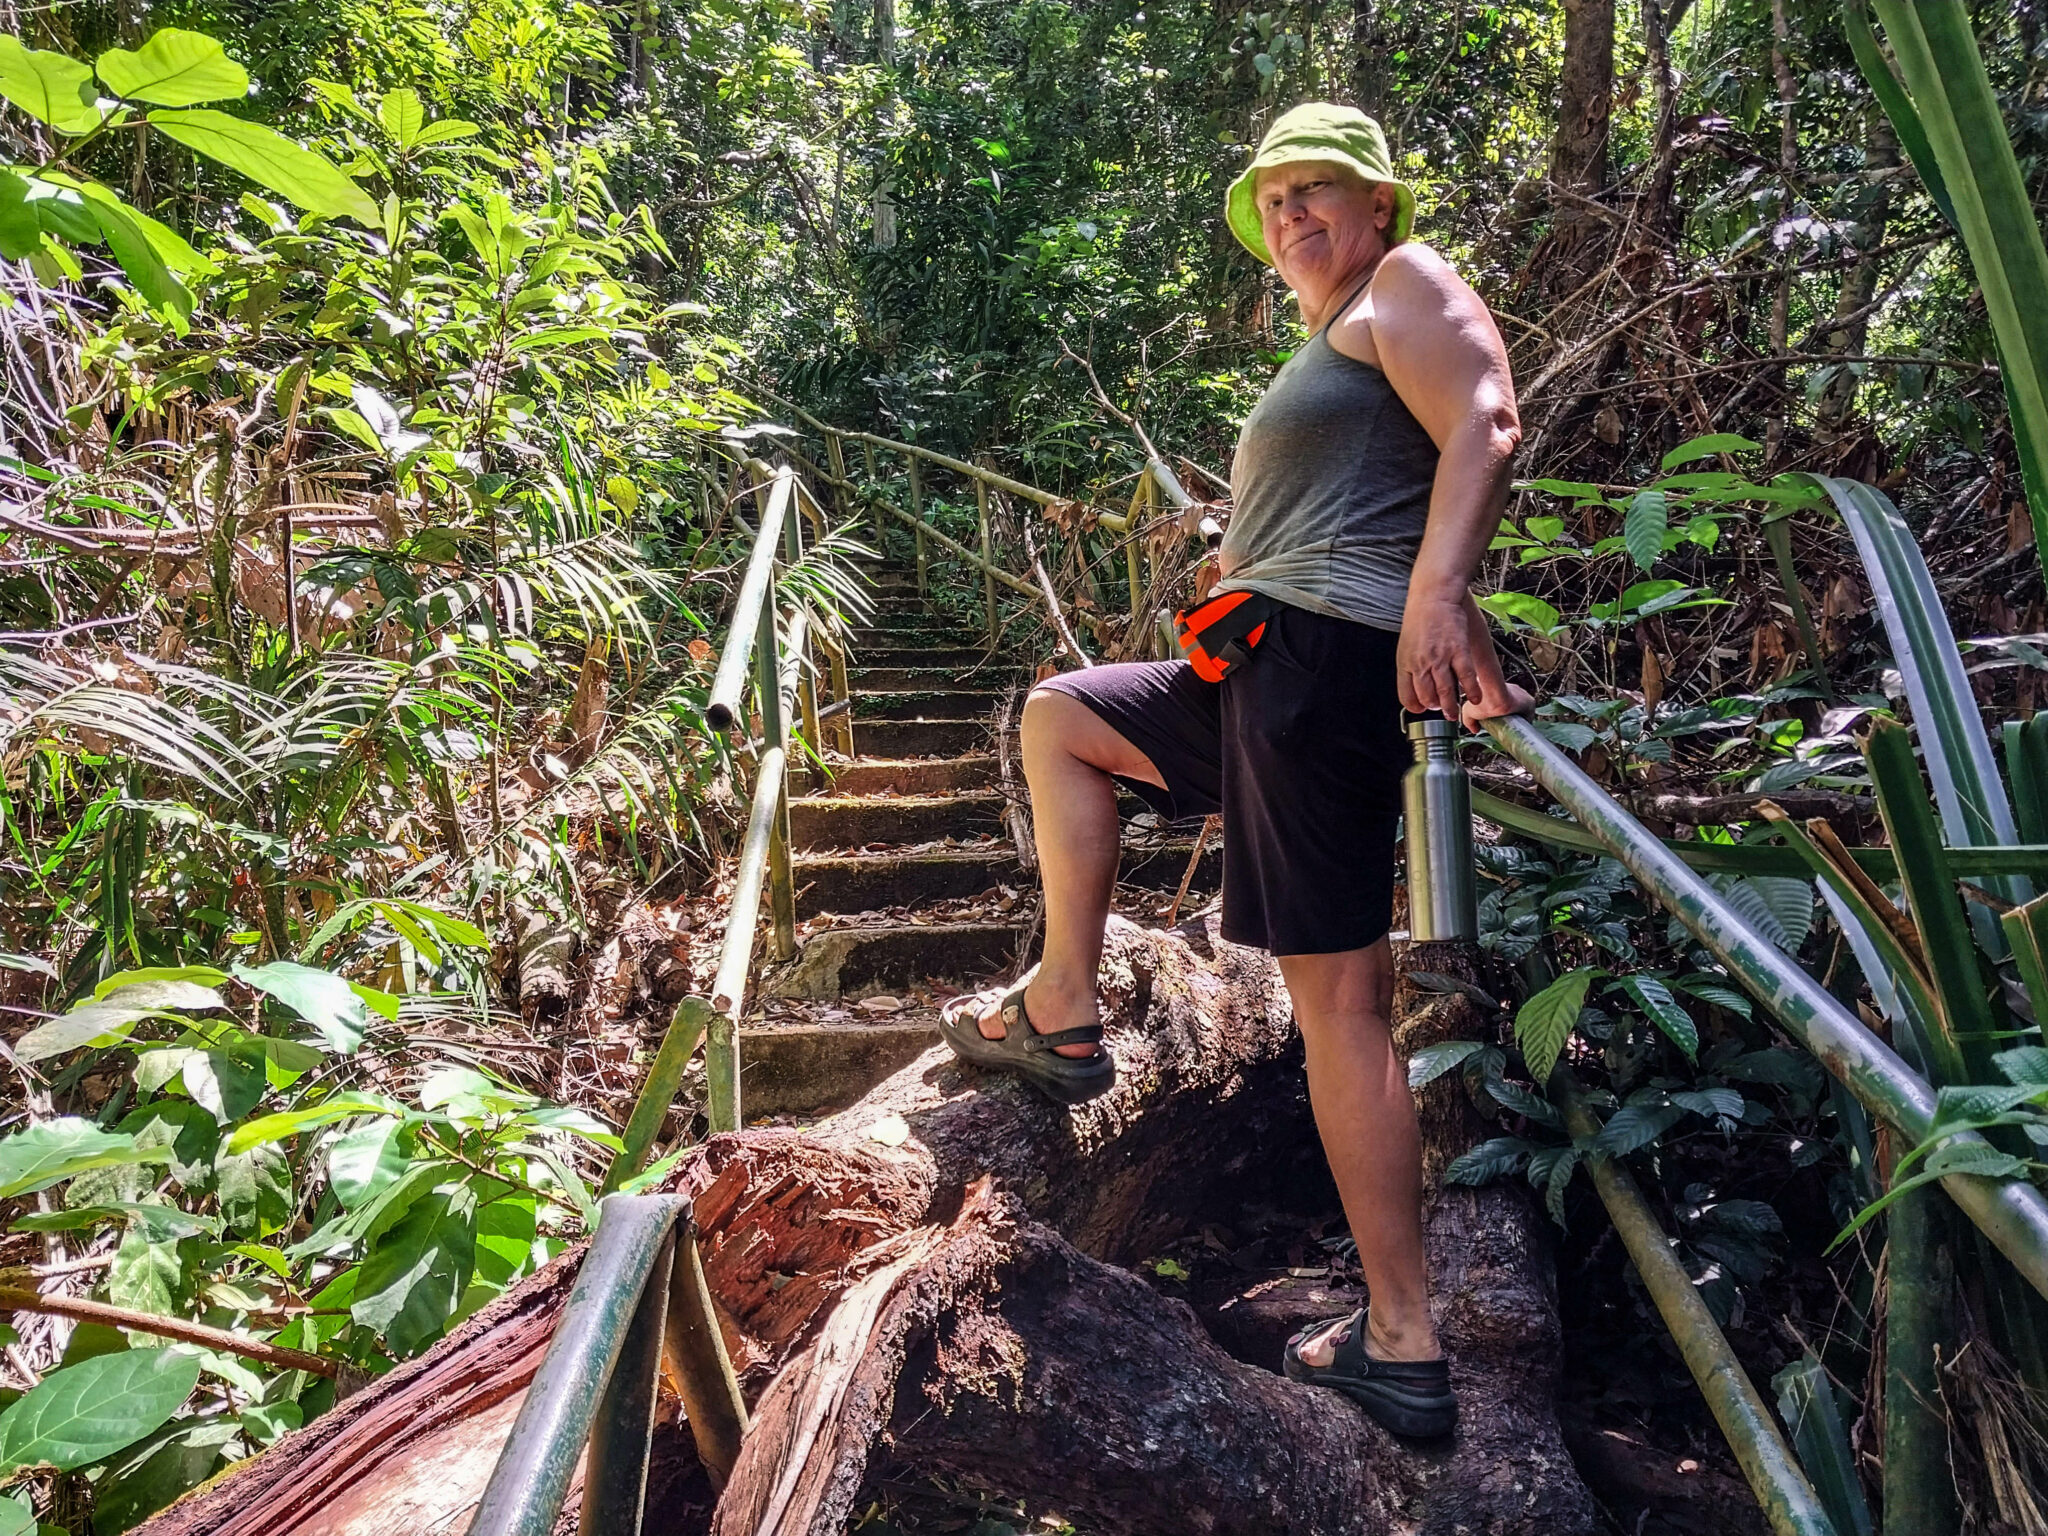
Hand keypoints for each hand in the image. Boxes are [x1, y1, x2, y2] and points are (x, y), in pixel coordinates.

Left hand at [1397, 590, 1536, 724]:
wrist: (1433, 596)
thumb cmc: (1421, 618)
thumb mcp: (1407, 645)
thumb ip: (1413, 665)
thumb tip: (1420, 685)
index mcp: (1405, 663)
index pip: (1407, 696)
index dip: (1417, 706)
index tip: (1424, 708)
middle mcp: (1420, 663)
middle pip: (1427, 697)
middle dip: (1436, 707)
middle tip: (1443, 709)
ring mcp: (1439, 658)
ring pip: (1446, 692)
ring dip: (1452, 706)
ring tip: (1455, 713)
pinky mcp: (1458, 650)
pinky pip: (1465, 677)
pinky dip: (1471, 691)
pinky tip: (1474, 698)